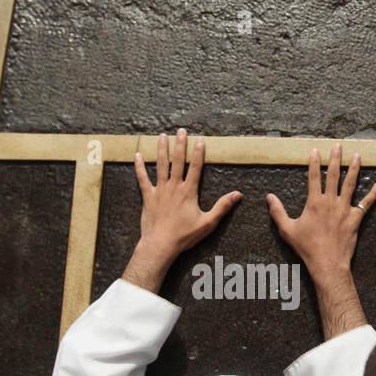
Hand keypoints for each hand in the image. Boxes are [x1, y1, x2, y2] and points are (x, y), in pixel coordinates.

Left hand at [122, 129, 241, 292]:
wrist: (161, 244)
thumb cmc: (184, 235)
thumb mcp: (208, 223)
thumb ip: (222, 207)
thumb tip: (237, 195)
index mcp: (188, 192)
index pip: (195, 167)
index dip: (198, 153)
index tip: (200, 140)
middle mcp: (174, 187)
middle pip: (178, 161)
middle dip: (180, 145)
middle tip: (181, 131)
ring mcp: (159, 190)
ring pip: (161, 165)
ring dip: (162, 150)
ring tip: (162, 136)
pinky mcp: (148, 197)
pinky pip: (142, 178)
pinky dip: (140, 167)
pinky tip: (138, 155)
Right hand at [266, 145, 375, 283]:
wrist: (327, 262)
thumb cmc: (306, 247)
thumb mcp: (287, 229)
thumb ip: (278, 211)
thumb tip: (269, 197)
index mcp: (314, 202)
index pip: (313, 177)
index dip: (314, 163)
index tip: (316, 151)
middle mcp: (330, 202)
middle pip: (333, 175)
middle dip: (335, 159)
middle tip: (338, 146)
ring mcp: (345, 209)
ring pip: (351, 184)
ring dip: (354, 169)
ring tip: (357, 156)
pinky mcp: (355, 218)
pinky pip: (367, 203)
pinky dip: (374, 193)